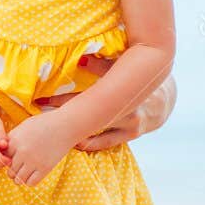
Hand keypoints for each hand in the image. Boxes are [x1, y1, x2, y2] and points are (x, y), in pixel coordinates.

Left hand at [6, 109, 77, 185]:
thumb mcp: (24, 126)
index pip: (2, 158)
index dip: (7, 160)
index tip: (13, 159)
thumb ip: (12, 138)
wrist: (66, 125)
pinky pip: (31, 183)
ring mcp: (33, 161)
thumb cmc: (45, 124)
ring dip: (20, 178)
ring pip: (18, 179)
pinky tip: (34, 175)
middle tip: (20, 168)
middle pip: (9, 170)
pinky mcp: (45, 168)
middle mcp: (22, 152)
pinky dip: (30, 181)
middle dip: (13, 170)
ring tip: (26, 172)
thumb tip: (3, 152)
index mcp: (15, 140)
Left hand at [38, 60, 177, 151]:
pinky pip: (107, 142)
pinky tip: (76, 144)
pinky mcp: (131, 134)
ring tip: (55, 137)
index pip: (85, 95)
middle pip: (88, 116)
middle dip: (64, 118)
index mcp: (120, 89)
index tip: (41, 100)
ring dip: (75, 134)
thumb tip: (80, 59)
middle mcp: (126, 107)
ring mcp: (130, 123)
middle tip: (42, 122)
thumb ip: (101, 64)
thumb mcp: (122, 67)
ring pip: (96, 132)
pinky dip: (91, 143)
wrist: (163, 100)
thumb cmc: (137, 80)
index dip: (61, 98)